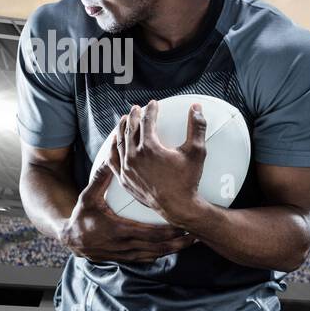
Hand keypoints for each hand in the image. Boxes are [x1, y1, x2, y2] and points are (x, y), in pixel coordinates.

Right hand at [59, 159, 196, 263]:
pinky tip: (174, 250)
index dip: (168, 232)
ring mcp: (126, 254)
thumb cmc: (81, 217)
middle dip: (178, 243)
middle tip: (196, 236)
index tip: (183, 225)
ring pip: (155, 255)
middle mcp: (124, 245)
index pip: (149, 233)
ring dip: (174, 250)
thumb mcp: (88, 197)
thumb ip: (100, 179)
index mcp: (118, 230)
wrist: (71, 239)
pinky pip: (147, 258)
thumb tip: (110, 158)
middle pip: (158, 247)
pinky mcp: (125, 258)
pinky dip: (162, 254)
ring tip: (190, 243)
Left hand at [111, 100, 208, 224]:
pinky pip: (112, 159)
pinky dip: (113, 148)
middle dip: (134, 116)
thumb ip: (197, 127)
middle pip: (130, 129)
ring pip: (119, 142)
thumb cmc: (188, 180)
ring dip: (121, 128)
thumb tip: (196, 107)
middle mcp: (134, 157)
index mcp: (150, 148)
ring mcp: (127, 168)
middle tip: (137, 108)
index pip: (147, 121)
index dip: (151, 110)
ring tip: (124, 120)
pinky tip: (115, 142)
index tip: (153, 104)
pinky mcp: (124, 179)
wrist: (178, 206)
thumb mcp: (196, 152)